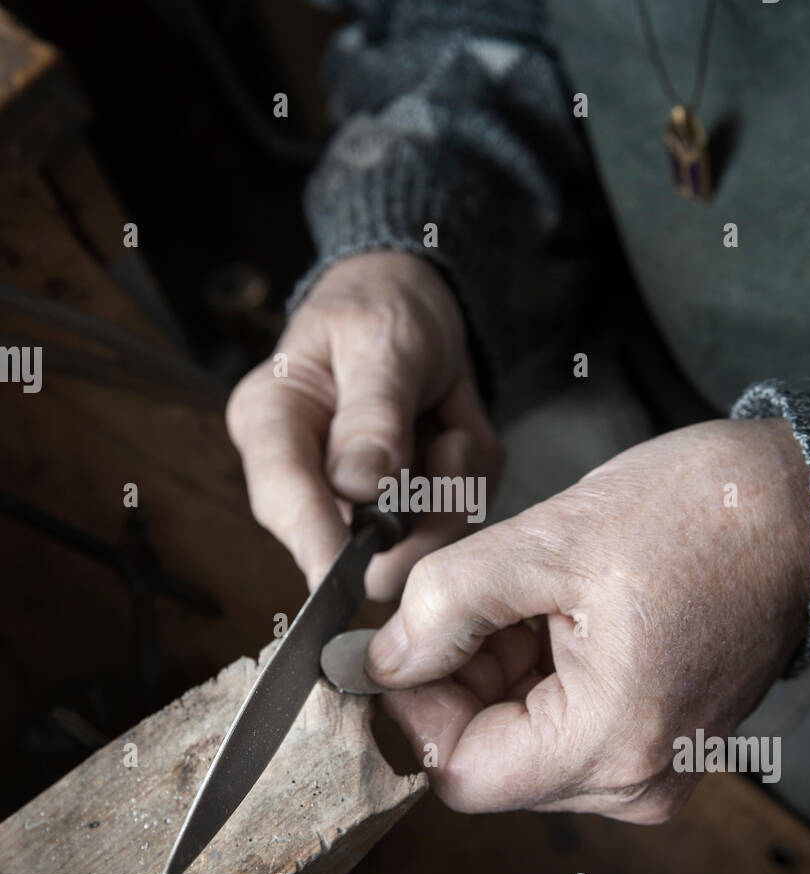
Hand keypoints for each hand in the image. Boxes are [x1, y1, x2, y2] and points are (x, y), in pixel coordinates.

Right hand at [226, 250, 502, 599]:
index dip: (316, 544)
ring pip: (417, 545)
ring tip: (455, 424)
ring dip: (458, 486)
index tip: (349, 576)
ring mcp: (357, 500)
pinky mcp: (404, 508)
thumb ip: (372, 412)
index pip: (282, 501)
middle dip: (423, 513)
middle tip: (456, 445)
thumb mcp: (381, 341)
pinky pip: (455, 520)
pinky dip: (473, 476)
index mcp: (271, 424)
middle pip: (356, 549)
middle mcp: (306, 474)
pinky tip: (459, 429)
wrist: (416, 298)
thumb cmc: (381, 305)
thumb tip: (358, 487)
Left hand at [367, 418, 809, 821]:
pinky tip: (552, 612)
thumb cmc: (699, 514)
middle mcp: (636, 780)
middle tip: (465, 596)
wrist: (798, 507)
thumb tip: (382, 662)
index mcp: (612, 743)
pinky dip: (534, 673)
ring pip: (519, 743)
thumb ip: (447, 605)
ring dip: (495, 671)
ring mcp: (652, 768)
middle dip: (456, 679)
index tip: (393, 639)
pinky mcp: (655, 742)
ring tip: (526, 594)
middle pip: (488, 761)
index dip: (412, 704)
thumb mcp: (549, 542)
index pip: (458, 772)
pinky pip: (561, 729)